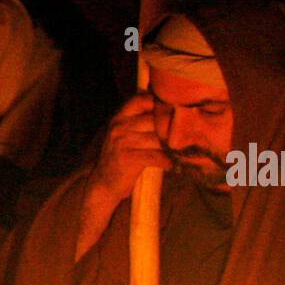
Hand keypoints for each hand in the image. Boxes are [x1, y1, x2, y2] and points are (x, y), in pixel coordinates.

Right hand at [86, 93, 169, 208]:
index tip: (170, 115)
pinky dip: (166, 161)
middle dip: (169, 129)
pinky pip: (156, 156)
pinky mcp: (129, 159)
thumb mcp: (123, 134)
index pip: (142, 100)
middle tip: (181, 136)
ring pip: (157, 138)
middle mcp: (119, 127)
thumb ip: (138, 120)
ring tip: (176, 152)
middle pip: (154, 119)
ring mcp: (123, 143)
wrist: (103, 183)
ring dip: (170, 146)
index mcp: (119, 118)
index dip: (159, 105)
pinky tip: (168, 165)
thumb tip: (166, 107)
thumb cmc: (119, 157)